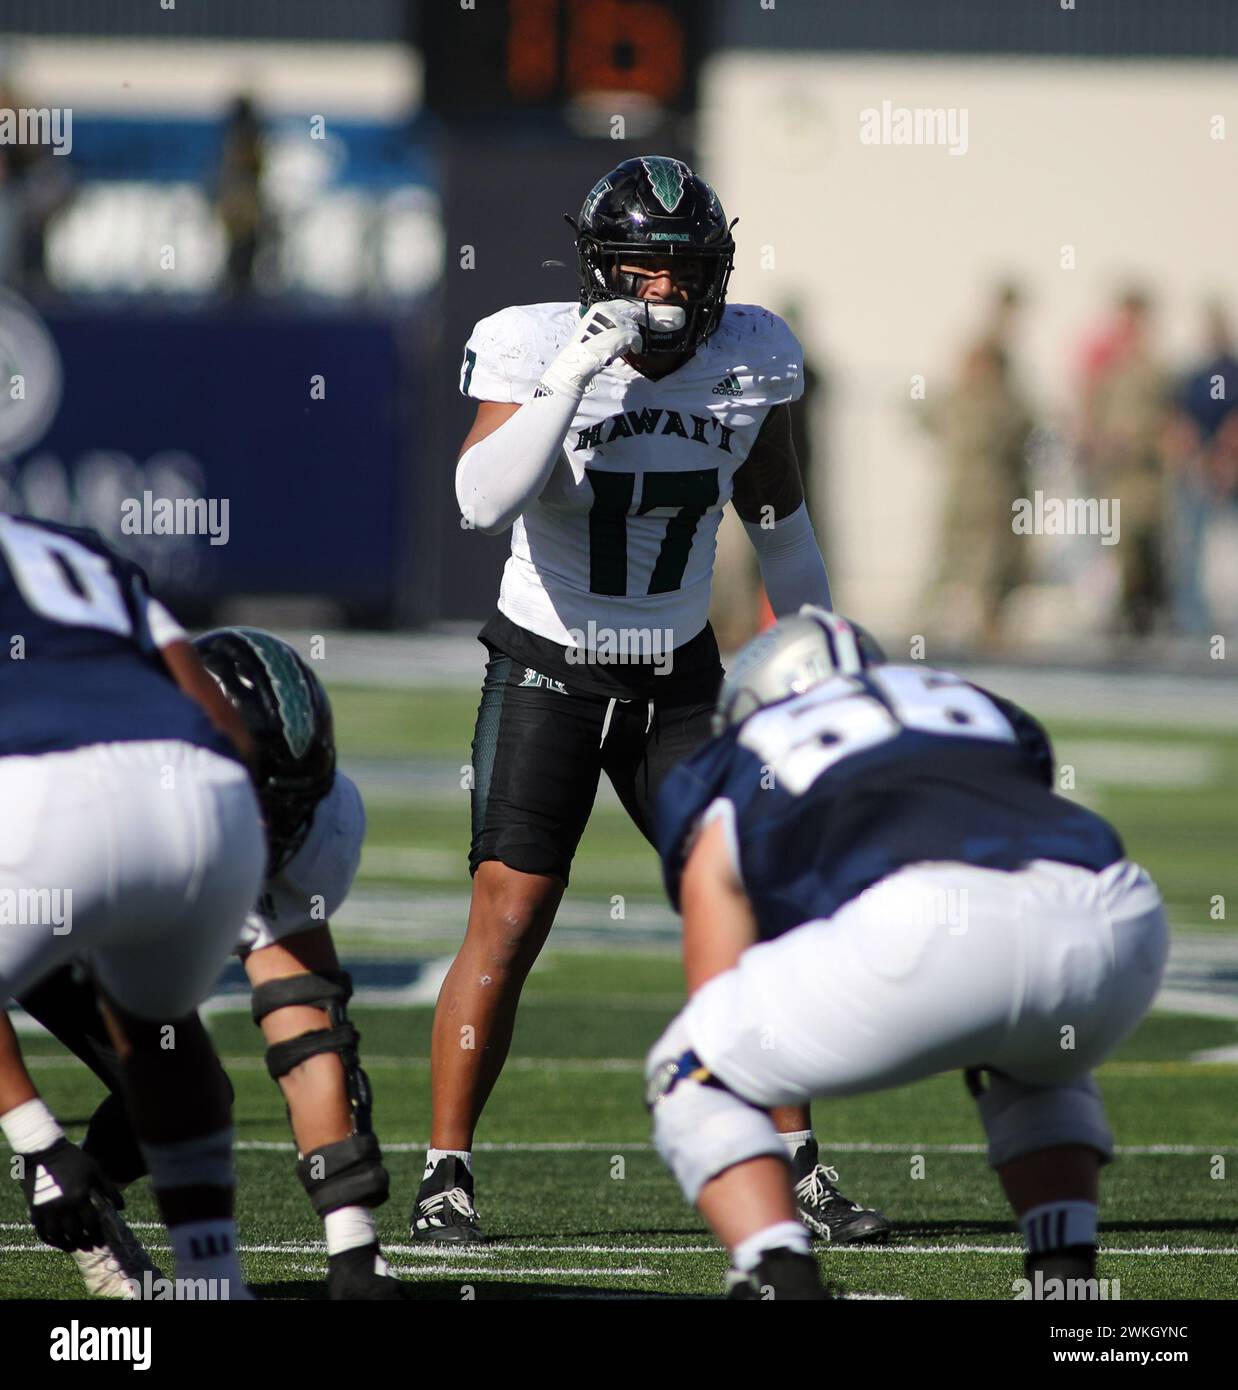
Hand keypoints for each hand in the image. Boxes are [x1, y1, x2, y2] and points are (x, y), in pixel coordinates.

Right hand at [19, 1137, 124, 1251]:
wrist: (45, 1152)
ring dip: (66, 1243)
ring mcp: (47, 1209)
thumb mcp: (95, 1171)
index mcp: (80, 1196)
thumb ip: (109, 1189)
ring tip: (73, 1245)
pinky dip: (49, 1239)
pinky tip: (56, 1241)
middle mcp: (63, 1206)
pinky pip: (41, 1231)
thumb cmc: (74, 1159)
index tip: (100, 1238)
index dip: (96, 1232)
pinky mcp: (34, 1209)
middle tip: (88, 1245)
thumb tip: (122, 1208)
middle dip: (82, 1240)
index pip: (91, 1222)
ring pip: (57, 1235)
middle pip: (74, 1232)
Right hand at [540, 301, 646, 397]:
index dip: (632, 309)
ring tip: (631, 344)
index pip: (622, 303)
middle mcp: (609, 310)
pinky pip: (637, 337)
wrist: (581, 358)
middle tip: (651, 322)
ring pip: (634, 325)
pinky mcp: (623, 333)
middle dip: (642, 316)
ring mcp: (617, 321)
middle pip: (632, 309)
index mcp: (600, 307)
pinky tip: (635, 350)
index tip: (639, 314)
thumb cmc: (584, 347)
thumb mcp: (593, 326)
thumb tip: (621, 324)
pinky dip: (637, 344)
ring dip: (635, 334)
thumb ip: (606, 321)